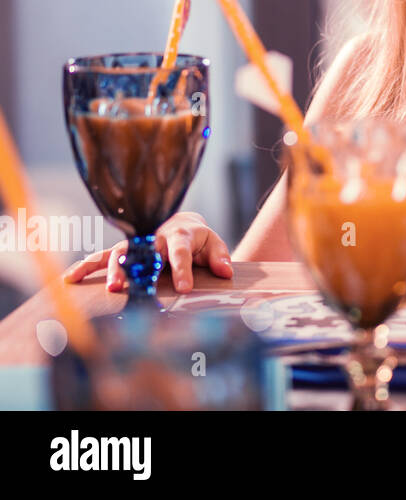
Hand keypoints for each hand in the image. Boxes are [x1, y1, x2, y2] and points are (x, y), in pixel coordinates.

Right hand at [63, 211, 233, 294]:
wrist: (183, 225)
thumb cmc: (199, 240)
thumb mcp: (214, 244)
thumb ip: (219, 256)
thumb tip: (225, 272)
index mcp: (180, 235)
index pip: (181, 252)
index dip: (183, 269)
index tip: (185, 288)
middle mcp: (154, 237)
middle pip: (143, 252)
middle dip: (136, 269)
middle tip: (130, 288)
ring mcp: (136, 244)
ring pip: (119, 253)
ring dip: (112, 270)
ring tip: (109, 288)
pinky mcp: (124, 251)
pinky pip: (102, 257)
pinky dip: (86, 266)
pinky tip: (71, 279)